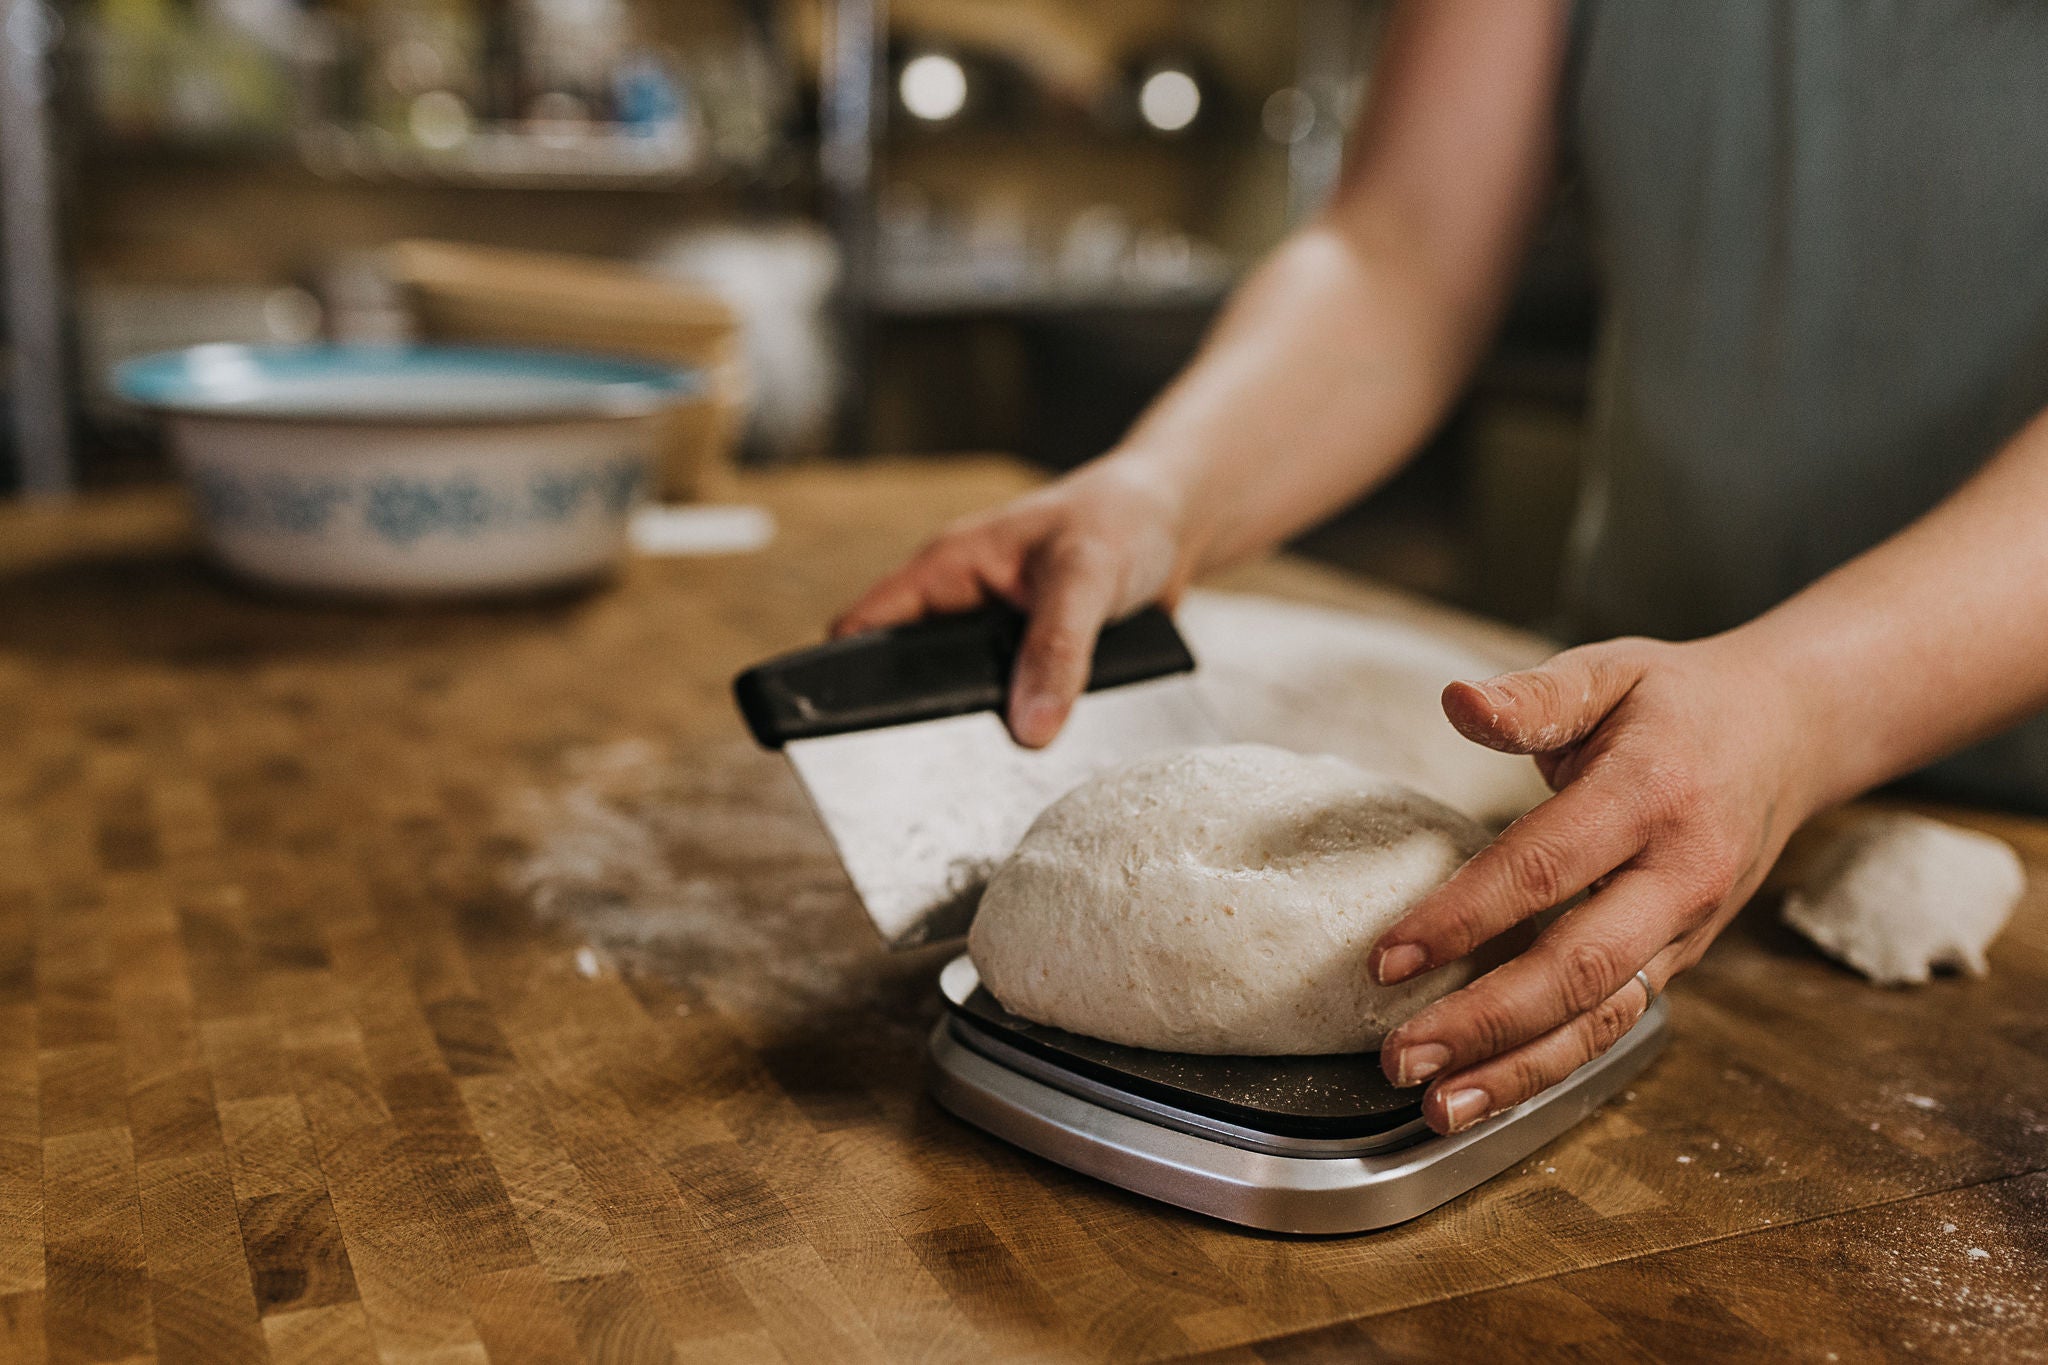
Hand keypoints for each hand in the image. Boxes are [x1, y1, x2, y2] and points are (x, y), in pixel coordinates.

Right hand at [834, 462, 1190, 746]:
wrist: (1175, 519)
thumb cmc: (1123, 519)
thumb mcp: (1086, 578)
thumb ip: (1057, 651)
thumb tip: (1028, 731)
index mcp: (947, 568)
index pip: (864, 627)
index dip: (840, 677)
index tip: (840, 733)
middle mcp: (961, 603)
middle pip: (909, 674)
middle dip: (918, 718)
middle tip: (931, 772)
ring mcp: (994, 634)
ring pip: (962, 697)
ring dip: (978, 727)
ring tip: (992, 768)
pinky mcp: (1031, 659)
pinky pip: (1009, 703)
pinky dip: (1019, 724)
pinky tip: (1037, 751)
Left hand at [1370, 634, 1822, 1134]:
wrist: (1790, 733)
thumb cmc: (1678, 702)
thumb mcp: (1610, 672)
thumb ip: (1535, 696)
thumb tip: (1457, 700)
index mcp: (1650, 795)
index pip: (1544, 868)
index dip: (1463, 919)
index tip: (1388, 959)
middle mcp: (1679, 875)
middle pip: (1578, 967)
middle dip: (1485, 1023)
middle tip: (1401, 1057)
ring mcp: (1687, 928)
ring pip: (1603, 1017)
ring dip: (1519, 1071)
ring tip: (1440, 1107)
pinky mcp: (1681, 959)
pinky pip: (1616, 1021)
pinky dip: (1554, 1065)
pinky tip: (1491, 1092)